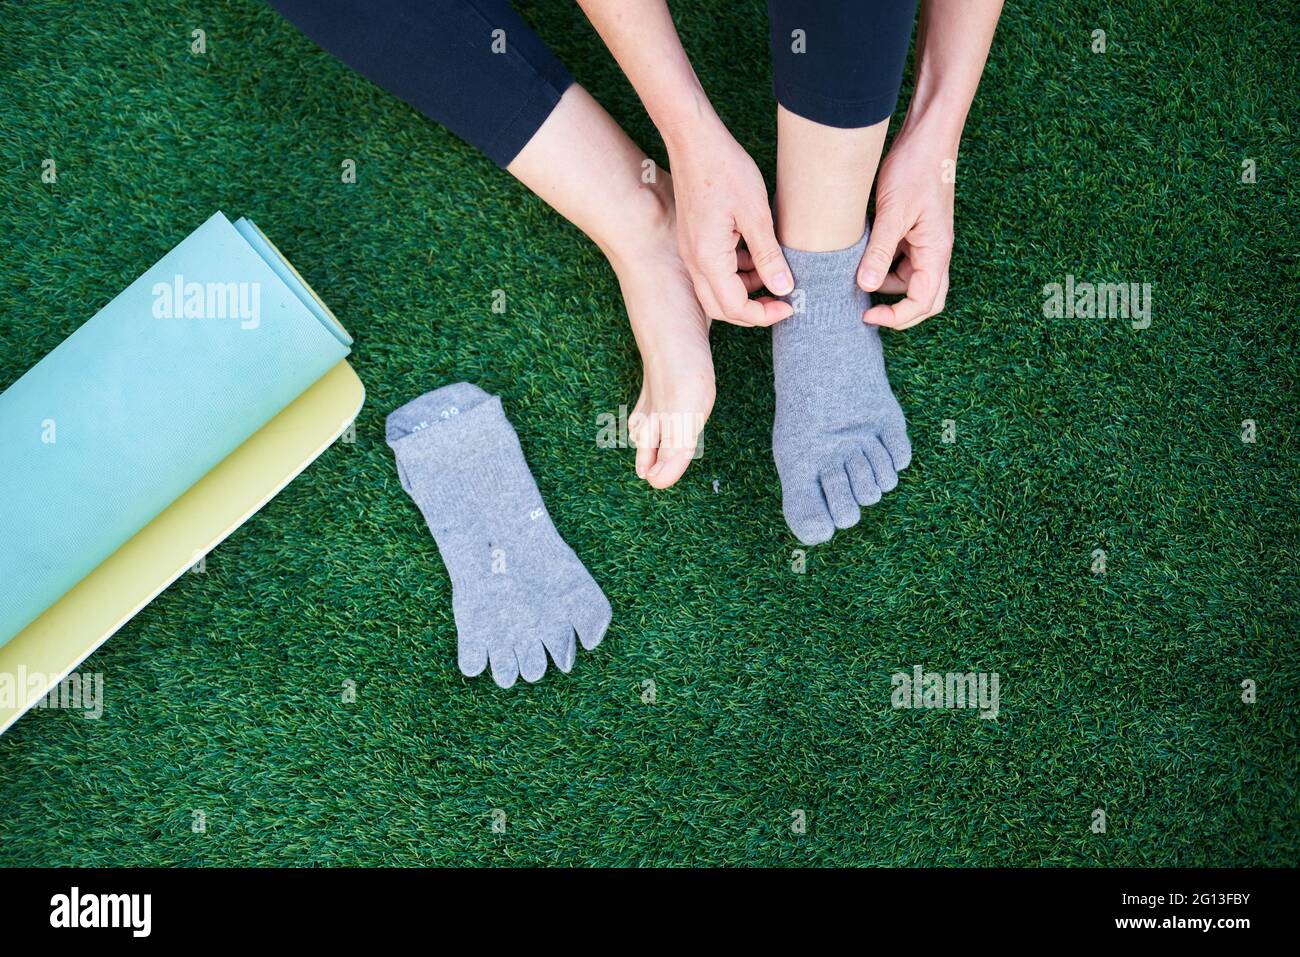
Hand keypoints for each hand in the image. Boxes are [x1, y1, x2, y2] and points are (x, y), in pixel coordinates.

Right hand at [667, 118, 793, 326]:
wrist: (694, 140)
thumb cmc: (725, 169)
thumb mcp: (756, 214)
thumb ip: (769, 255)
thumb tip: (784, 288)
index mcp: (708, 258)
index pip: (734, 307)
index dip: (763, 315)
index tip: (789, 306)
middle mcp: (693, 260)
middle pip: (720, 307)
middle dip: (752, 311)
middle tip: (781, 302)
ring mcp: (690, 250)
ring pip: (715, 290)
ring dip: (744, 291)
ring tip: (773, 275)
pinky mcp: (693, 240)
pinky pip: (712, 271)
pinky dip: (735, 274)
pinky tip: (756, 257)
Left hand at [857, 128, 956, 328]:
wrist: (927, 138)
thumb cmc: (915, 170)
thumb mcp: (893, 212)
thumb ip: (880, 251)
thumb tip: (867, 287)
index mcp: (937, 252)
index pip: (924, 302)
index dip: (896, 317)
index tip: (867, 316)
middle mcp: (936, 252)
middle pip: (926, 299)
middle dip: (899, 311)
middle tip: (867, 312)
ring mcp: (927, 242)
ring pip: (911, 280)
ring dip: (887, 286)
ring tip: (856, 280)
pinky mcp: (916, 232)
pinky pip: (903, 260)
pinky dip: (884, 266)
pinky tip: (862, 258)